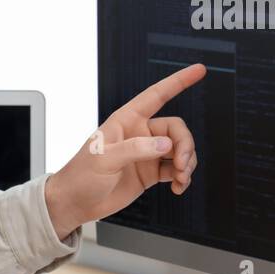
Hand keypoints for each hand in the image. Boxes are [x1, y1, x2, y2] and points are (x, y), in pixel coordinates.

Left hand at [45, 63, 206, 238]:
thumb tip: (165, 145)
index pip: (156, 95)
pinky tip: (179, 187)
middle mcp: (139, 134)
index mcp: (125, 120)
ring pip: (179, 149)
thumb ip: (135, 149)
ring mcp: (146, 153)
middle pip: (176, 129)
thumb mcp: (103, 159)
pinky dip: (183, 177)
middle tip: (182, 165)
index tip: (199, 70)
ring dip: (187, 163)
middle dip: (185, 145)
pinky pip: (176, 169)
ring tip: (181, 178)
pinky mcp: (150, 173)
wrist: (75, 203)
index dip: (178, 82)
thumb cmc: (80, 176)